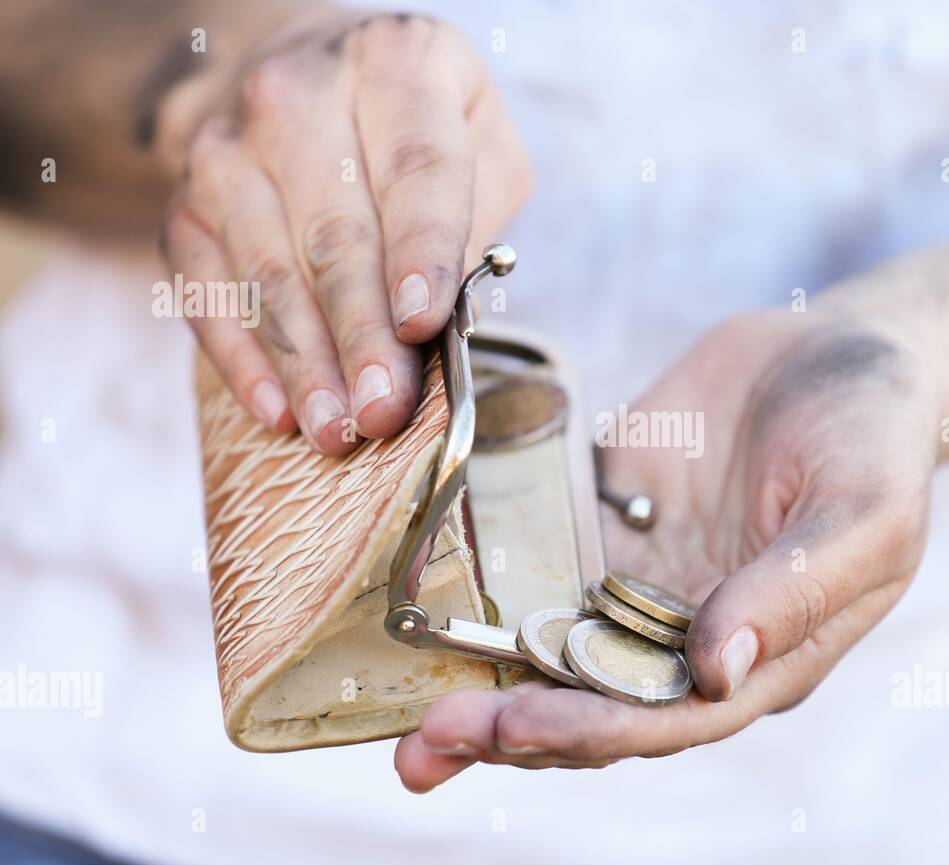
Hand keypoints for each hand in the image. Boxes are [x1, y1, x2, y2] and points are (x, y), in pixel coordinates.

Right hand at [161, 10, 529, 453]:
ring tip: (338, 431)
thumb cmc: (416, 129)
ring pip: (269, 271)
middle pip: (336, 234)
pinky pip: (207, 290)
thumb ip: (475, 220)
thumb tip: (444, 326)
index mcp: (395, 64)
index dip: (419, 253)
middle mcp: (297, 94)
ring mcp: (229, 148)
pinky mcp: (185, 203)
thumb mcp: (479, 144)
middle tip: (384, 410)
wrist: (307, 77)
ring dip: (305, 362)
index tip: (423, 328)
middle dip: (362, 335)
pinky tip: (278, 410)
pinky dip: (243, 357)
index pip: (414, 169)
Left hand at [395, 309, 943, 788]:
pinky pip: (538, 567)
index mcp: (765, 654)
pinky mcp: (607, 529)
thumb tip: (719, 669)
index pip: (671, 717)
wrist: (840, 347)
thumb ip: (796, 591)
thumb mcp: (863, 510)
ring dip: (485, 685)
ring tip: (407, 715)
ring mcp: (644, 585)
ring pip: (554, 652)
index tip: (515, 726)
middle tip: (427, 742)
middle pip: (597, 702)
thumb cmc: (877, 435)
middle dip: (514, 727)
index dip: (593, 728)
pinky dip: (485, 594)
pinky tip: (423, 604)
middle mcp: (694, 636)